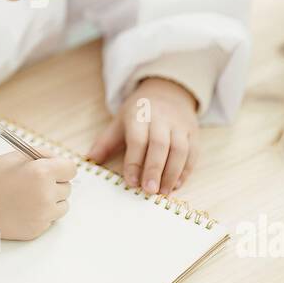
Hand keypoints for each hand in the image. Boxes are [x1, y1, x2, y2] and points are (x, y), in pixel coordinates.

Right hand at [0, 152, 74, 240]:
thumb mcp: (16, 156)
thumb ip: (43, 155)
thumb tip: (61, 161)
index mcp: (42, 172)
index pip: (72, 169)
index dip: (61, 167)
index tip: (53, 169)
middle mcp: (45, 195)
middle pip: (68, 188)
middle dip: (54, 183)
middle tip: (32, 183)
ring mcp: (42, 216)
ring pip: (62, 206)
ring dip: (51, 200)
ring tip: (27, 196)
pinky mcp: (36, 230)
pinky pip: (49, 220)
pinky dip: (40, 215)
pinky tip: (20, 209)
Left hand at [87, 78, 198, 195]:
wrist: (167, 91)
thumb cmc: (140, 111)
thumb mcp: (120, 121)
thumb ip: (105, 142)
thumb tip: (90, 160)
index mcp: (139, 115)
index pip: (137, 139)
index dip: (134, 161)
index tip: (131, 182)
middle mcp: (162, 118)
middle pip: (160, 144)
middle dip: (155, 168)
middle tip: (149, 190)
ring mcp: (180, 125)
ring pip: (180, 149)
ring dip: (172, 173)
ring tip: (163, 192)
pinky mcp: (193, 132)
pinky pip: (193, 152)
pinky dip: (186, 170)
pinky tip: (176, 184)